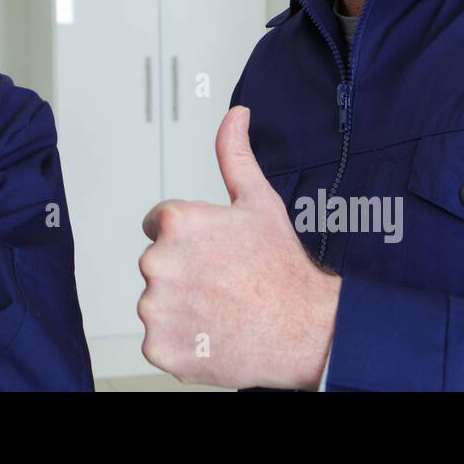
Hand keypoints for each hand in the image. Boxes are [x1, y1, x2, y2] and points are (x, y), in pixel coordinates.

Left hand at [137, 106, 340, 388]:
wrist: (307, 330)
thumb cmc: (283, 268)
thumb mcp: (259, 200)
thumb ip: (234, 154)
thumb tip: (234, 116)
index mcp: (175, 222)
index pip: (157, 225)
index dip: (190, 239)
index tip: (215, 253)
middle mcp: (157, 262)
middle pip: (157, 264)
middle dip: (184, 272)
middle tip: (224, 283)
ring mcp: (156, 308)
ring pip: (158, 303)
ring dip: (182, 308)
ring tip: (222, 309)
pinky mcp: (159, 347)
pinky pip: (160, 340)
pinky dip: (183, 342)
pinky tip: (214, 334)